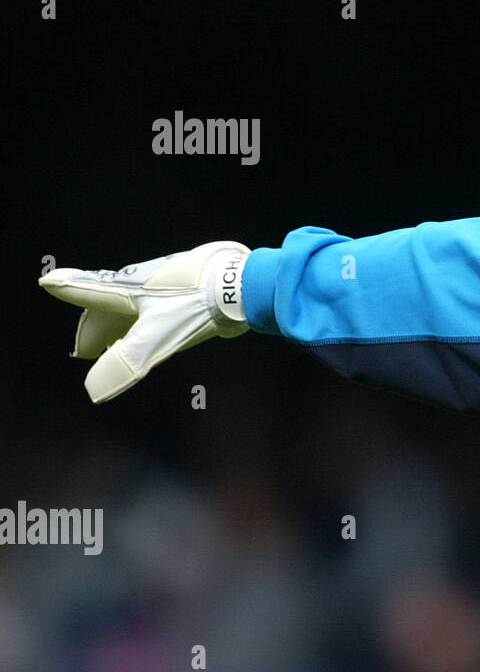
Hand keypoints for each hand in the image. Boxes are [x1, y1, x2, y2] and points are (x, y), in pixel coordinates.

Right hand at [39, 241, 250, 402]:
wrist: (240, 286)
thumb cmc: (196, 307)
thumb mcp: (158, 338)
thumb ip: (126, 363)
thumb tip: (94, 391)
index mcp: (129, 288)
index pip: (91, 290)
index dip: (69, 289)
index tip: (48, 281)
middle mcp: (144, 280)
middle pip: (110, 303)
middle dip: (95, 327)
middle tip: (85, 350)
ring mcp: (168, 281)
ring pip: (134, 303)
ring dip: (119, 324)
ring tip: (113, 345)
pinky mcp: (189, 286)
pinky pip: (156, 303)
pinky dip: (144, 319)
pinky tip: (154, 327)